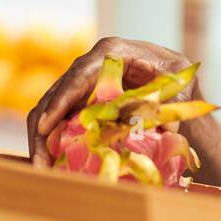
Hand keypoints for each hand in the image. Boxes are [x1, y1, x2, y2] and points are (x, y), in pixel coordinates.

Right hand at [25, 36, 196, 167]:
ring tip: (42, 169)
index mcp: (111, 52)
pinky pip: (60, 120)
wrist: (172, 77)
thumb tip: (165, 127)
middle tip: (40, 161)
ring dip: (42, 140)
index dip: (61, 100)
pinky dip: (54, 141)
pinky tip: (52, 164)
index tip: (45, 125)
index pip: (79, 74)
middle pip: (55, 93)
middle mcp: (90, 65)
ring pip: (50, 109)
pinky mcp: (81, 102)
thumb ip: (174, 101)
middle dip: (43, 128)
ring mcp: (83, 84)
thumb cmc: (176, 74)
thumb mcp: (180, 82)